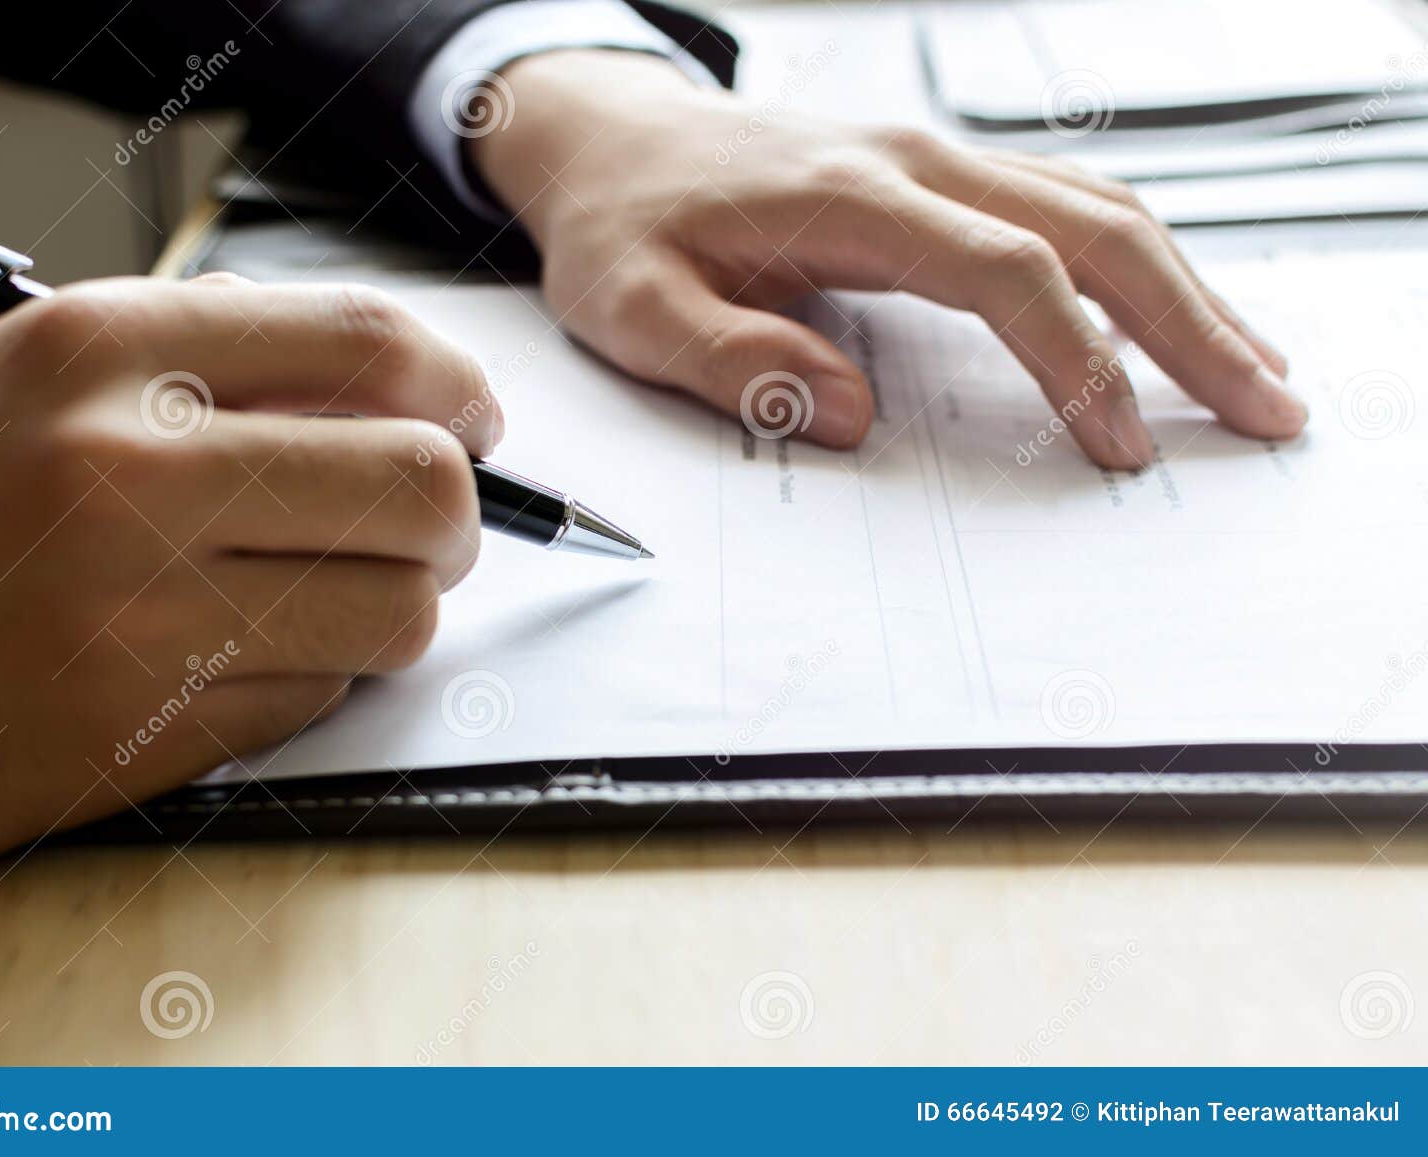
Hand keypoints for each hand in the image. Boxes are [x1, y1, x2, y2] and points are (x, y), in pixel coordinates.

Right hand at [0, 276, 496, 879]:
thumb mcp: (34, 376)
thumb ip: (213, 360)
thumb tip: (402, 386)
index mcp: (102, 350)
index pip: (368, 344)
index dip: (459, 384)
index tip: (474, 416)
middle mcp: (125, 471)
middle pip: (421, 482)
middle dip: (456, 509)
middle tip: (427, 525)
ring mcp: (134, 615)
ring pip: (397, 611)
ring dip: (392, 606)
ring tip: (329, 595)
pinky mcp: (136, 735)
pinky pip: (314, 701)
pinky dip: (306, 680)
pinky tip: (234, 660)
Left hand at [470, 51, 1304, 468]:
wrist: (611, 146)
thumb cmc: (621, 230)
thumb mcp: (635, 309)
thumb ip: (735, 360)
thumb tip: (850, 418)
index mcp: (850, 196)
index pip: (1005, 270)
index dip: (1076, 357)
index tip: (1122, 441)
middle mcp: (914, 161)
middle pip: (1094, 225)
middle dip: (1191, 322)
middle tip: (1267, 408)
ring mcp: (936, 158)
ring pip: (1100, 207)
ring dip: (1186, 290)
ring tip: (1256, 371)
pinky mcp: (939, 176)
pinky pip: (1068, 205)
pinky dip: (1138, 263)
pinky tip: (1174, 313)